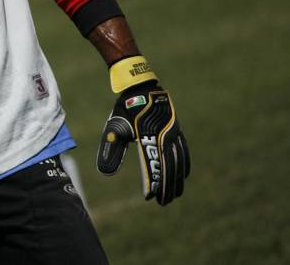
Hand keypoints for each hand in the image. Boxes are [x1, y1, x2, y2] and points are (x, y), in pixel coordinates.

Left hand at [97, 79, 190, 205]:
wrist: (141, 87)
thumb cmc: (125, 109)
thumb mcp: (114, 127)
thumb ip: (112, 149)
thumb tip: (105, 172)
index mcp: (148, 136)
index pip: (151, 164)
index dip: (151, 181)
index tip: (149, 197)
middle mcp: (164, 135)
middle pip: (168, 166)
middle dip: (166, 186)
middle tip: (163, 202)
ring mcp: (173, 132)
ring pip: (178, 161)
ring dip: (177, 179)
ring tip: (174, 195)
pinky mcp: (176, 130)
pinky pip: (183, 150)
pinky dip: (184, 164)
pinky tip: (184, 175)